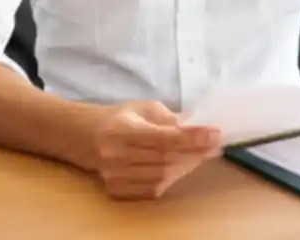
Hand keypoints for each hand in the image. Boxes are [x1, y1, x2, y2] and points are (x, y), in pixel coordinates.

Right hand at [88, 100, 221, 199]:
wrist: (83, 136)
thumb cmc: (118, 118)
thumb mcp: (143, 108)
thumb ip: (170, 118)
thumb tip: (198, 128)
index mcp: (121, 129)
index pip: (163, 137)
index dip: (192, 138)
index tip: (216, 134)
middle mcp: (115, 155)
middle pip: (165, 158)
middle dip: (195, 152)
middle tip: (215, 145)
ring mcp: (114, 175)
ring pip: (162, 176)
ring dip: (186, 165)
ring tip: (201, 154)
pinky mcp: (115, 189)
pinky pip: (152, 189)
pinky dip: (171, 178)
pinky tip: (180, 166)